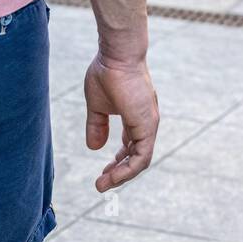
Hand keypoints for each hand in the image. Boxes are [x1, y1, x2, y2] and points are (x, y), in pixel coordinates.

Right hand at [83, 53, 158, 191]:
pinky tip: (113, 177)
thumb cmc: (107, 73)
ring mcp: (148, 125)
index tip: (102, 172)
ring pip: (140, 161)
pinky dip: (128, 170)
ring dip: (121, 176)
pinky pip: (141, 157)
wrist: (116, 56)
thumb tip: (93, 148)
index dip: (117, 162)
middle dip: (118, 173)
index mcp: (135, 118)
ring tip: (103, 185)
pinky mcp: (147, 127)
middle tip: (101, 185)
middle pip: (136, 157)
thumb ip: (96, 127)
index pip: (130, 147)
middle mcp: (145, 124)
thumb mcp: (96, 106)